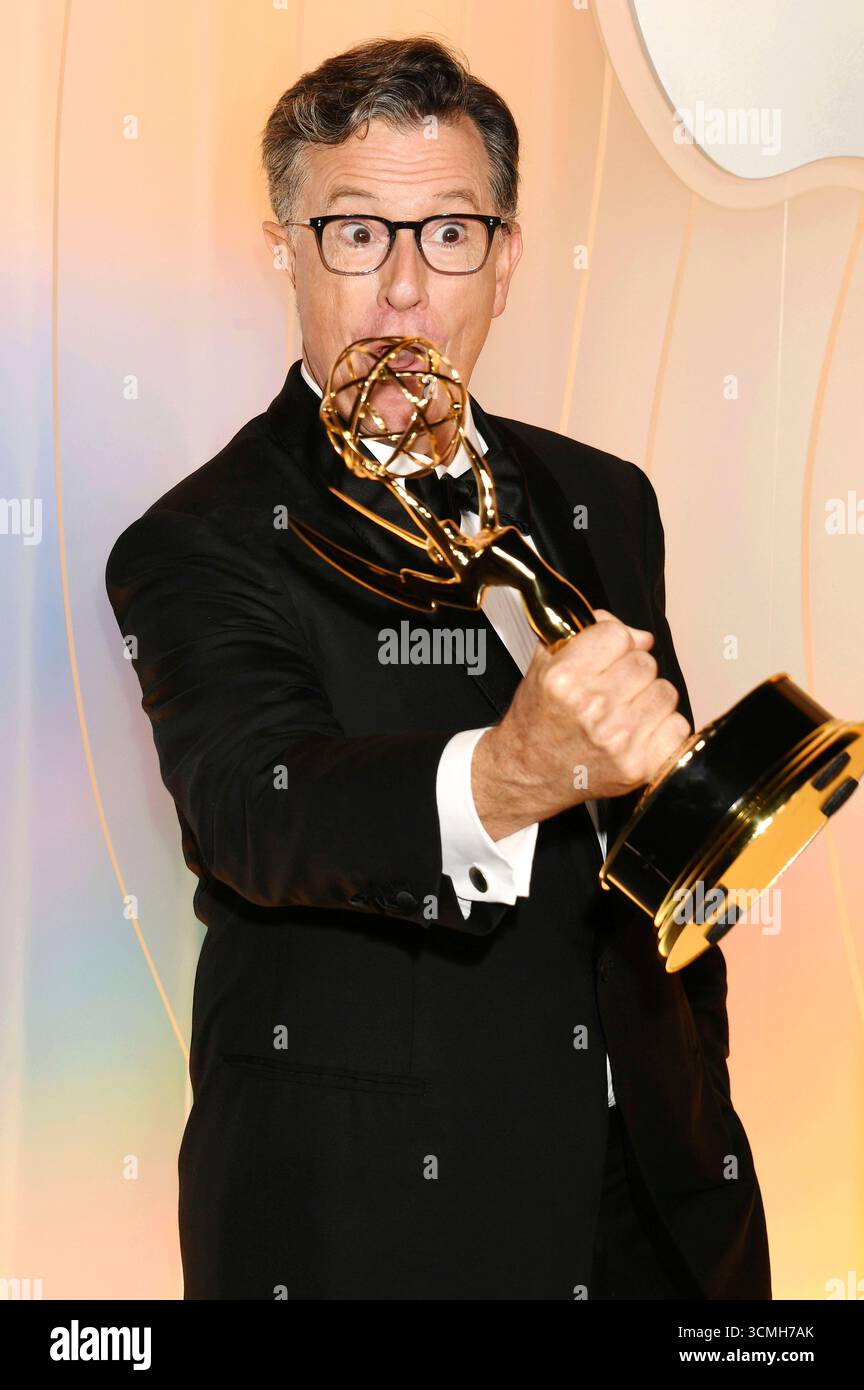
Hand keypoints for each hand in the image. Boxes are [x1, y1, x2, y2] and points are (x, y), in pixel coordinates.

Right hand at [472, 609, 691, 839]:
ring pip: (665, 692)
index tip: (604, 656)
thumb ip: (587, 636)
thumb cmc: (536, 723)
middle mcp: (592, 708)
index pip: (617, 634)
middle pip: (645, 662)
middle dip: (631, 671)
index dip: (611, 642)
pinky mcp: (638, 766)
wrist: (528, 774)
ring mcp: (618, 739)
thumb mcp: (545, 667)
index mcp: (564, 679)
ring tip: (624, 712)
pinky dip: (663, 728)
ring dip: (649, 699)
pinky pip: (678, 726)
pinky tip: (638, 733)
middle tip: (612, 689)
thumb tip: (640, 636)